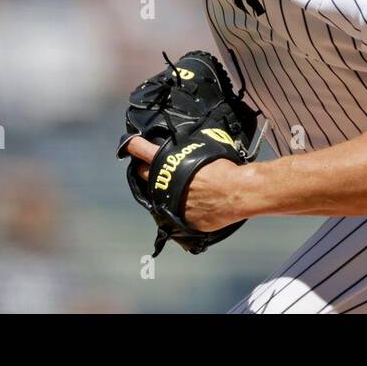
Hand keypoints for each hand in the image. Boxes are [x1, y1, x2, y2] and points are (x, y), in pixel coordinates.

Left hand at [125, 136, 243, 232]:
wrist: (237, 192)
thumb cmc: (224, 169)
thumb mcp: (203, 150)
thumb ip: (187, 151)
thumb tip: (185, 148)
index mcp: (168, 162)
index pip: (140, 149)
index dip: (133, 146)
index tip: (129, 146)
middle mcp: (164, 183)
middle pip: (144, 174)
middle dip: (146, 170)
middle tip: (153, 168)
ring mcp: (170, 204)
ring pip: (159, 197)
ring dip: (165, 192)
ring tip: (180, 188)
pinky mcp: (181, 220)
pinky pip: (176, 214)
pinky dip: (183, 209)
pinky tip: (196, 204)